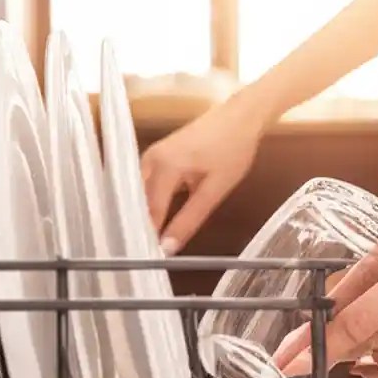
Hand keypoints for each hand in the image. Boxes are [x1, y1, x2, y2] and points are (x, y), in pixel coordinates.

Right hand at [140, 100, 264, 253]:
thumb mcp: (215, 190)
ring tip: (146, 241)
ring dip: (143, 215)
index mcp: (164, 167)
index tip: (148, 260)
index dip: (148, 237)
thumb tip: (167, 248)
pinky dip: (149, 202)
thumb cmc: (232, 150)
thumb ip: (189, 220)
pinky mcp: (156, 155)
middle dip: (140, 227)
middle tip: (144, 254)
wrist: (240, 116)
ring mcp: (150, 155)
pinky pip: (145, 184)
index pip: (150, 212)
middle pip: (137, 202)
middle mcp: (150, 160)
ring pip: (139, 194)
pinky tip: (156, 218)